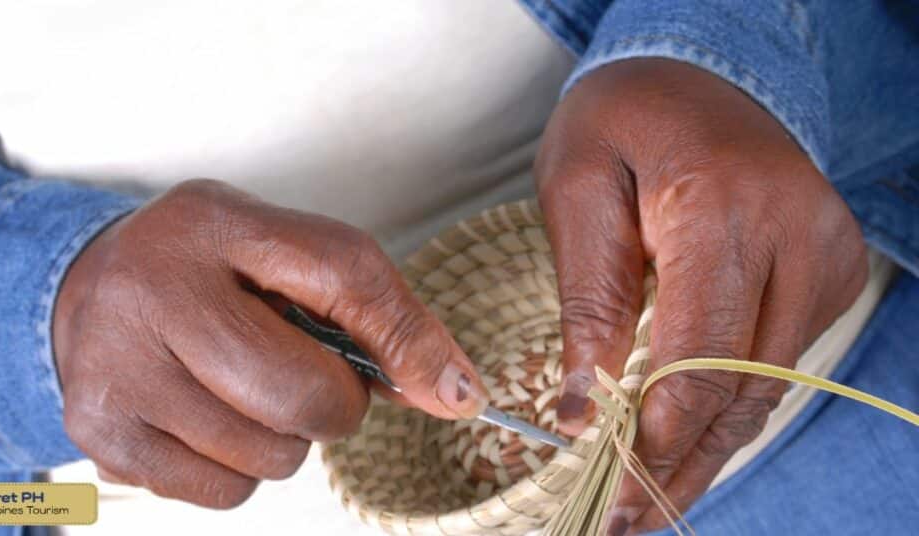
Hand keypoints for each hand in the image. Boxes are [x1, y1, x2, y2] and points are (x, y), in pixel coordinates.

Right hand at [52, 179, 488, 507]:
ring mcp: (115, 366)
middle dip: (333, 406)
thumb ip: (372, 311)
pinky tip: (209, 422)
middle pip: (302, 394)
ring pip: (268, 456)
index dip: (410, 341)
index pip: (344, 276)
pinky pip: (223, 494)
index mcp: (215, 223)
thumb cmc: (209, 273)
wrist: (88, 293)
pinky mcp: (100, 433)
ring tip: (244, 392)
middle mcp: (153, 288)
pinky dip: (239, 472)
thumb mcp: (282, 255)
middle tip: (309, 380)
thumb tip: (456, 394)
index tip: (453, 392)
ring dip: (284, 441)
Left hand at [536, 59, 865, 532]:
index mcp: (722, 205)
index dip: (658, 436)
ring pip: (767, 385)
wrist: (700, 75)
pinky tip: (690, 448)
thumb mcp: (578, 190)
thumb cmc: (621, 122)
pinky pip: (778, 361)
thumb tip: (586, 407)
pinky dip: (733, 408)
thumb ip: (588, 298)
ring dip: (709, 450)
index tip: (616, 495)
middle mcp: (796, 234)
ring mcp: (827, 253)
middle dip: (682, 465)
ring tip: (653, 507)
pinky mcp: (832, 269)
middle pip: (741, 385)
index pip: (700, 354)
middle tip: (628, 524)